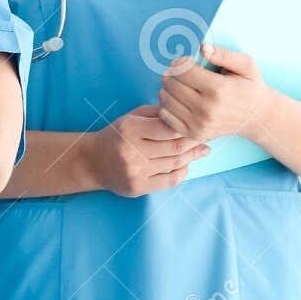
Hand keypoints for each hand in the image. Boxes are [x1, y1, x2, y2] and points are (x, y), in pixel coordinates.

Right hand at [85, 106, 210, 196]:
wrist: (92, 161)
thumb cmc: (117, 135)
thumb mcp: (131, 117)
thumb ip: (156, 114)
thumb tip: (186, 112)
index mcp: (130, 129)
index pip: (167, 127)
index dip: (187, 125)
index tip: (199, 123)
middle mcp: (131, 150)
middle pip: (175, 147)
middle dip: (195, 141)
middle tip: (207, 136)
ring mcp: (135, 171)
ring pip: (175, 163)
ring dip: (192, 156)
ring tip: (203, 149)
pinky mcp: (137, 187)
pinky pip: (169, 181)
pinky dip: (182, 172)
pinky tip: (187, 165)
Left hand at [157, 43, 275, 141]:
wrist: (257, 117)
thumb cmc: (250, 87)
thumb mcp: (246, 65)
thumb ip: (224, 54)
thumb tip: (202, 48)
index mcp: (218, 89)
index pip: (182, 70)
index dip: (179, 62)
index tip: (184, 61)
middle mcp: (207, 109)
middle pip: (171, 84)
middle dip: (172, 74)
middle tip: (179, 72)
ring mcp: (199, 124)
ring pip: (165, 99)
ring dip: (167, 88)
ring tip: (179, 85)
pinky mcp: (194, 134)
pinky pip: (166, 116)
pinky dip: (167, 105)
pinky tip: (178, 99)